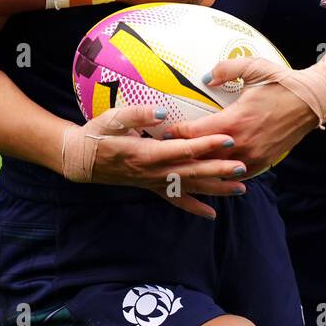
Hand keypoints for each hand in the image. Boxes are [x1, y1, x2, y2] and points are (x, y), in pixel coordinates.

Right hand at [72, 105, 248, 218]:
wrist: (82, 159)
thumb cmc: (98, 134)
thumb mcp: (112, 118)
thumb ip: (137, 114)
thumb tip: (162, 111)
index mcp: (147, 153)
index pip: (183, 149)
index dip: (207, 144)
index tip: (228, 139)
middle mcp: (154, 171)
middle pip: (192, 172)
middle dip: (219, 170)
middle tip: (243, 167)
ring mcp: (154, 182)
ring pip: (190, 188)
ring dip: (216, 189)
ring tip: (241, 189)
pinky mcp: (152, 187)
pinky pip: (176, 201)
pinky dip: (195, 208)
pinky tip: (212, 215)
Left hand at [163, 58, 319, 177]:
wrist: (311, 101)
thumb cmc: (281, 83)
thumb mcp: (253, 67)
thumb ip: (226, 69)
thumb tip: (206, 77)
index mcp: (235, 121)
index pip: (194, 133)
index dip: (174, 133)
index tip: (162, 132)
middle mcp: (242, 143)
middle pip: (201, 156)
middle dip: (181, 153)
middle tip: (162, 152)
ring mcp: (253, 156)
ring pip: (217, 169)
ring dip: (200, 167)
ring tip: (180, 166)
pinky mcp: (263, 162)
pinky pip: (235, 174)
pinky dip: (220, 174)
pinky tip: (208, 174)